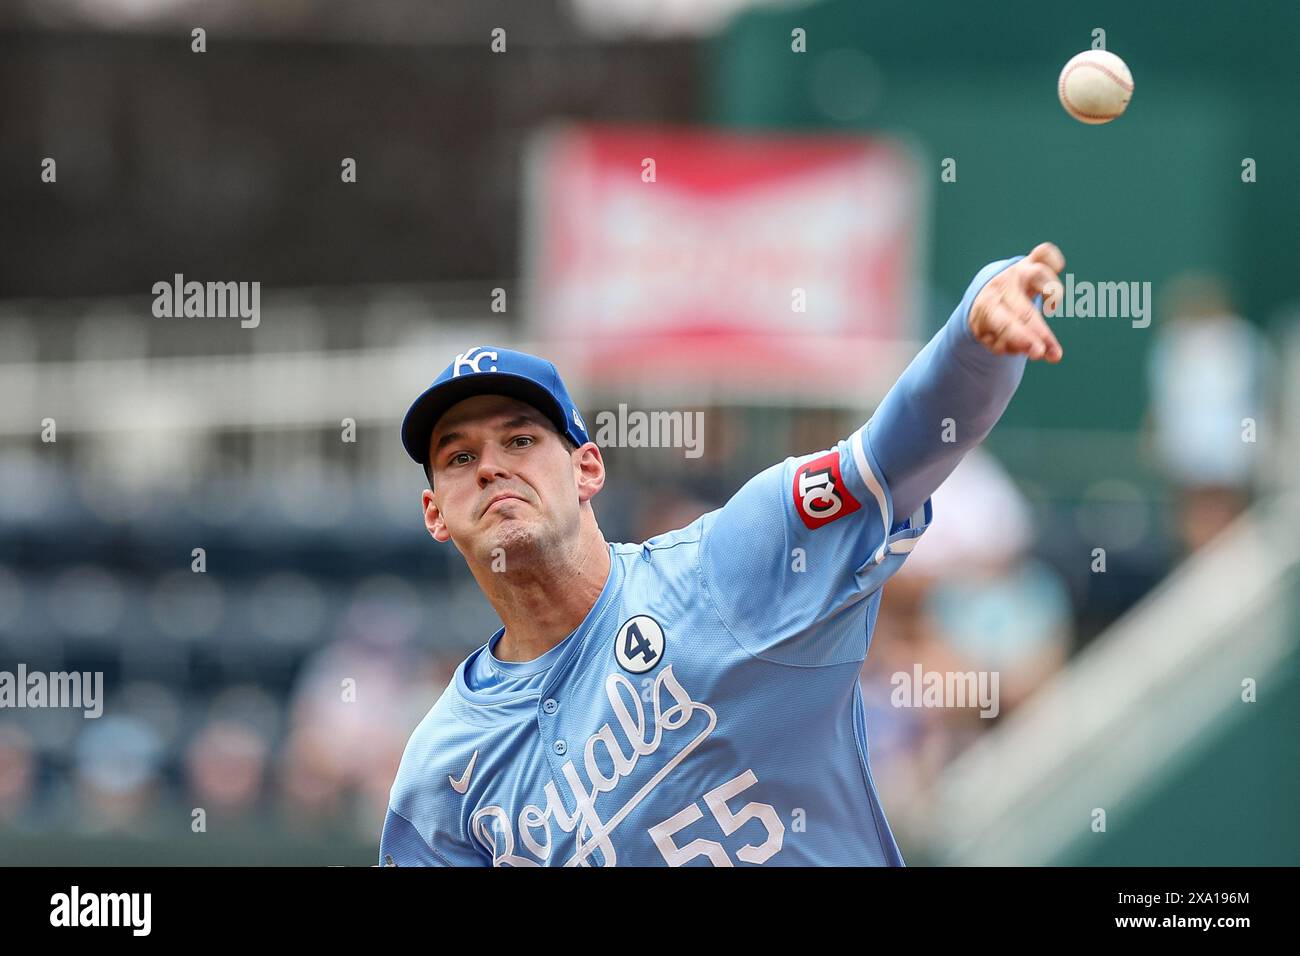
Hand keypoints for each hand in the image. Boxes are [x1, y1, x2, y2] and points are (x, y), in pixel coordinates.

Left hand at [969, 242, 1065, 361]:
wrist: (984, 294)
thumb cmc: (992, 322)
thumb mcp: (992, 338)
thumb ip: (1013, 346)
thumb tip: (1039, 351)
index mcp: (987, 308)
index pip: (1005, 325)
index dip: (1023, 339)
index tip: (1039, 354)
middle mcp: (1002, 287)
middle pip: (1024, 309)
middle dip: (1039, 332)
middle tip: (1053, 354)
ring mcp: (1017, 272)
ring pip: (1036, 274)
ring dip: (1051, 293)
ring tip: (1051, 310)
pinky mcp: (1031, 261)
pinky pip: (1045, 253)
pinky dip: (1054, 258)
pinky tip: (1059, 269)